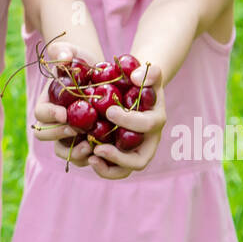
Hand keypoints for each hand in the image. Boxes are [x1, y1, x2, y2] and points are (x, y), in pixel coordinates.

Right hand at [30, 41, 99, 167]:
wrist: (100, 76)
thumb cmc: (82, 62)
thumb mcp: (74, 52)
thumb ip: (64, 51)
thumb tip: (63, 56)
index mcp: (48, 102)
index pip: (40, 113)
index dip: (49, 114)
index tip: (64, 113)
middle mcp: (54, 121)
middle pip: (45, 134)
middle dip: (58, 134)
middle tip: (75, 128)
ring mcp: (69, 134)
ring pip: (63, 151)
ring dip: (73, 151)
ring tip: (89, 147)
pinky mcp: (85, 141)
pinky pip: (82, 156)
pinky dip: (91, 157)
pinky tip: (102, 151)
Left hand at [87, 62, 166, 179]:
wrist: (136, 91)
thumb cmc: (140, 80)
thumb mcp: (147, 72)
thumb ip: (148, 71)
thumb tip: (135, 77)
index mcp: (156, 121)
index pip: (147, 125)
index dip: (129, 120)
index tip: (109, 111)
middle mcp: (148, 141)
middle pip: (139, 160)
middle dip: (119, 157)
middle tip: (97, 148)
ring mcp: (135, 150)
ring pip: (125, 170)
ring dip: (108, 169)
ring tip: (90, 158)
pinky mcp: (122, 154)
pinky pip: (113, 168)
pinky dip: (101, 167)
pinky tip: (87, 156)